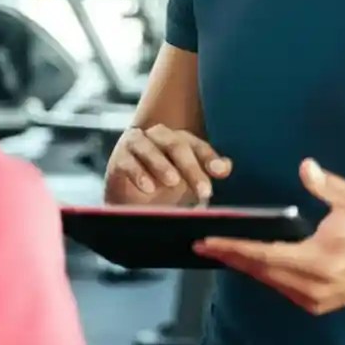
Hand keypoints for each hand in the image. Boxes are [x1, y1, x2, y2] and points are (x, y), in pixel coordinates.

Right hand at [105, 125, 230, 204]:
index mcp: (180, 140)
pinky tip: (148, 187)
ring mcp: (136, 144)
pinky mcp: (118, 159)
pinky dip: (138, 173)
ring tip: (173, 181)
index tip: (221, 172)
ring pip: (149, 148)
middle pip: (176, 145)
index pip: (198, 146)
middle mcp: (159, 137)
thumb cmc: (163, 191)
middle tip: (203, 190)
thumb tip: (226, 166)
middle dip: (191, 167)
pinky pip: (127, 162)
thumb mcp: (189, 184)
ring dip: (162, 164)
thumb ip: (207, 172)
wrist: (131, 207)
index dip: (210, 158)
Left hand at [194, 159, 344, 314]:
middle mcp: (314, 285)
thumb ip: (326, 185)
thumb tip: (305, 166)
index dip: (234, 248)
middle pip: (260, 272)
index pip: (266, 255)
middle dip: (230, 258)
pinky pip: (281, 289)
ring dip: (245, 267)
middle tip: (204, 246)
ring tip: (222, 252)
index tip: (210, 242)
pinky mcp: (316, 305)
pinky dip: (264, 275)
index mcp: (320, 260)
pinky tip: (252, 262)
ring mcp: (314, 299)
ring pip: (269, 283)